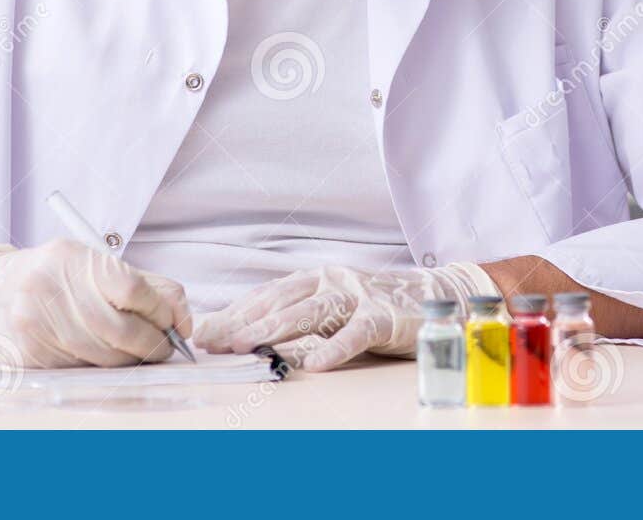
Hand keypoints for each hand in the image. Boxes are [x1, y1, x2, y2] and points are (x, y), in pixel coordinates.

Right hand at [0, 241, 190, 368]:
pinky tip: (104, 356)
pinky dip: (102, 367)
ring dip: (131, 360)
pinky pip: (81, 368)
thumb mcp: (91, 264)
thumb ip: (142, 284)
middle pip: (121, 329)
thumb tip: (182, 318)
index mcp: (71, 258)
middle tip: (165, 347)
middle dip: (153, 343)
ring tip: (140, 353)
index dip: (161, 310)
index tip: (175, 322)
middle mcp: (49, 289)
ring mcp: (34, 324)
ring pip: (104, 355)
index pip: (132, 288)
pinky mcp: (27, 355)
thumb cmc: (51, 277)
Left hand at [193, 263, 496, 370]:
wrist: (438, 297)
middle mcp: (333, 280)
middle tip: (212, 340)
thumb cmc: (379, 308)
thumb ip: (298, 318)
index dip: (234, 312)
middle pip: (280, 299)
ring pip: (311, 310)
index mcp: (317, 278)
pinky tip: (314, 364)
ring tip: (248, 344)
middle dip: (242, 320)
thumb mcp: (333, 309)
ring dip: (277, 327)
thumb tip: (248, 336)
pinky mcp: (384, 317)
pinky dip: (334, 348)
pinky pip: (356, 333)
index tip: (204, 331)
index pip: (267, 294)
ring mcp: (359, 296)